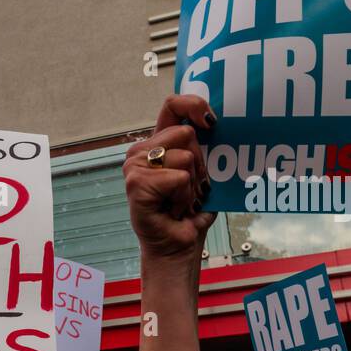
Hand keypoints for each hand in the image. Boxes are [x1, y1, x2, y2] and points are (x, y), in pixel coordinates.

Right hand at [124, 94, 218, 263]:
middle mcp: (141, 152)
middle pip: (186, 133)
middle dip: (198, 163)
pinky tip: (172, 210)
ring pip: (185, 157)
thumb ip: (200, 148)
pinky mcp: (137, 183)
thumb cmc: (188, 213)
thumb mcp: (198, 174)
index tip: (211, 122)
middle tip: (189, 189)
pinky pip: (180, 178)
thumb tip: (216, 125)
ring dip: (191, 185)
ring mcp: (134, 166)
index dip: (193, 104)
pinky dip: (184, 198)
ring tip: (179, 201)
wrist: (175, 246)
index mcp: (156, 145)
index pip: (172, 106)